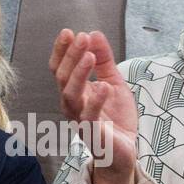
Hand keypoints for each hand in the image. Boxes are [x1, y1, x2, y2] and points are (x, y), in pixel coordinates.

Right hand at [49, 29, 139, 183]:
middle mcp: (72, 105)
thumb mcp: (113, 82)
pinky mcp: (93, 134)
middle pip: (63, 78)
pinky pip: (90, 117)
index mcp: (74, 92)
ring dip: (79, 74)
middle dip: (70, 56)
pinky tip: (105, 86)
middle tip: (82, 38)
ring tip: (90, 56)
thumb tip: (94, 33)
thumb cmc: (115, 119)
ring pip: (71, 95)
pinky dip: (97, 101)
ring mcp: (80, 120)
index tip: (69, 32)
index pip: (60, 68)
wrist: (124, 152)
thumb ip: (104, 60)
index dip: (62, 50)